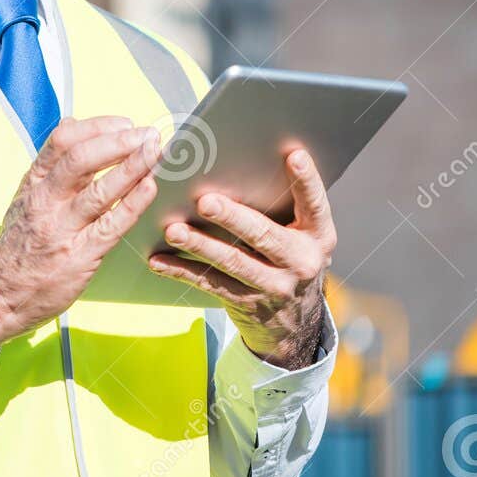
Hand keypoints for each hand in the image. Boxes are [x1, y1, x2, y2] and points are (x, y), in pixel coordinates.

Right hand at [0, 116, 162, 354]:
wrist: (0, 293)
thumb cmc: (19, 246)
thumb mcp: (25, 198)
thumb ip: (50, 165)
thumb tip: (72, 124)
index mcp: (33, 183)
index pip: (62, 141)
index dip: (97, 127)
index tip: (124, 123)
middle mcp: (45, 201)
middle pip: (81, 159)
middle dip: (118, 141)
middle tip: (147, 134)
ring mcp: (62, 228)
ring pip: (99, 190)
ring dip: (132, 167)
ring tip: (155, 152)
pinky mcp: (80, 255)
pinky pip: (111, 225)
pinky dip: (133, 203)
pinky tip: (150, 188)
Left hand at [148, 147, 334, 369]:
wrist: (296, 321)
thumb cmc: (290, 257)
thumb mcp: (300, 235)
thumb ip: (281, 207)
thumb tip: (238, 165)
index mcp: (318, 235)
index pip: (314, 204)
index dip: (306, 180)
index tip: (293, 155)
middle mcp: (301, 261)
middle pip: (263, 235)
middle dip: (232, 217)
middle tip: (205, 201)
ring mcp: (275, 286)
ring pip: (233, 262)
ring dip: (200, 245)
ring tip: (173, 230)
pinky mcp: (247, 303)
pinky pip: (210, 284)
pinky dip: (182, 270)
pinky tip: (159, 260)